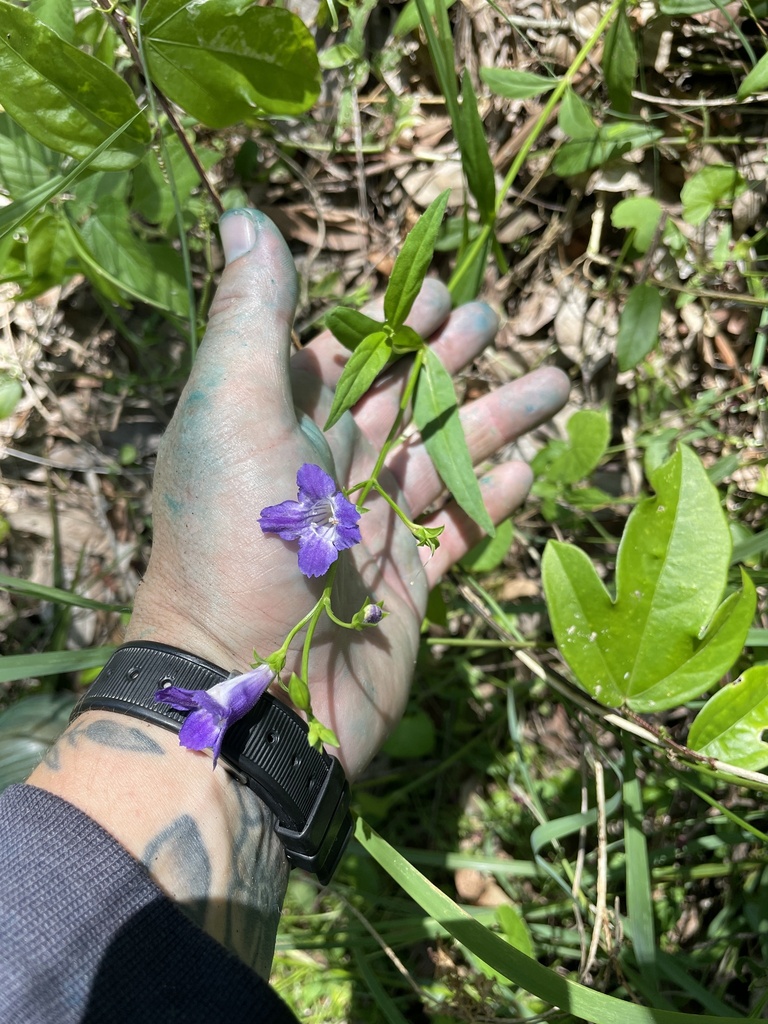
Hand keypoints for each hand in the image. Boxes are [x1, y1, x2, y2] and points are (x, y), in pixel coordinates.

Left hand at [127, 209, 568, 778]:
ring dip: (495, 419)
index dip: (386, 321)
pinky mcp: (406, 584)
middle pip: (398, 400)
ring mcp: (368, 531)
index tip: (435, 290)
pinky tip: (529, 472)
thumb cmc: (239, 540)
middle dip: (447, 359)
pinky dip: (492, 501)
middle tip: (493, 319)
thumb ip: (250, 318)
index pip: (339, 355)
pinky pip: (457, 532)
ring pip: (442, 459)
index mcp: (276, 426)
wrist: (255, 690)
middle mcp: (322, 474)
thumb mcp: (234, 411)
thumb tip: (243, 216)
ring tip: (556, 383)